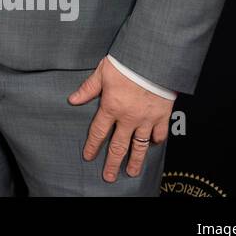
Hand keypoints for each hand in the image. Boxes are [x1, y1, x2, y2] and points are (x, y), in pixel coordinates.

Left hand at [68, 57, 171, 181]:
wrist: (153, 59)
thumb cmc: (126, 63)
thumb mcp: (102, 72)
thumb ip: (88, 88)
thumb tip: (72, 99)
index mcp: (111, 106)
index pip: (99, 132)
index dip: (92, 146)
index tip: (88, 157)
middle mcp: (128, 117)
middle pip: (118, 145)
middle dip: (112, 162)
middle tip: (108, 177)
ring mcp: (147, 118)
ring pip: (140, 145)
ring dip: (135, 160)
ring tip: (132, 172)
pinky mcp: (162, 115)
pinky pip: (159, 133)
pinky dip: (156, 140)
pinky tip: (153, 145)